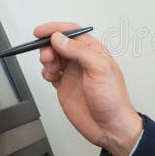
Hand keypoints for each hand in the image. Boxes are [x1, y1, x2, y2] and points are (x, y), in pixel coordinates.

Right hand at [34, 22, 142, 155]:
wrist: (109, 126)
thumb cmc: (113, 99)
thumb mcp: (100, 69)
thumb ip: (79, 51)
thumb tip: (60, 38)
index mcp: (94, 52)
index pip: (73, 33)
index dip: (56, 29)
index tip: (41, 32)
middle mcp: (83, 60)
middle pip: (59, 44)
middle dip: (49, 46)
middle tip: (47, 55)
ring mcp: (73, 73)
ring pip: (53, 57)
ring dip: (47, 59)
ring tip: (50, 67)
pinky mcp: (65, 86)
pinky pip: (50, 72)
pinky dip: (46, 71)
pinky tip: (50, 76)